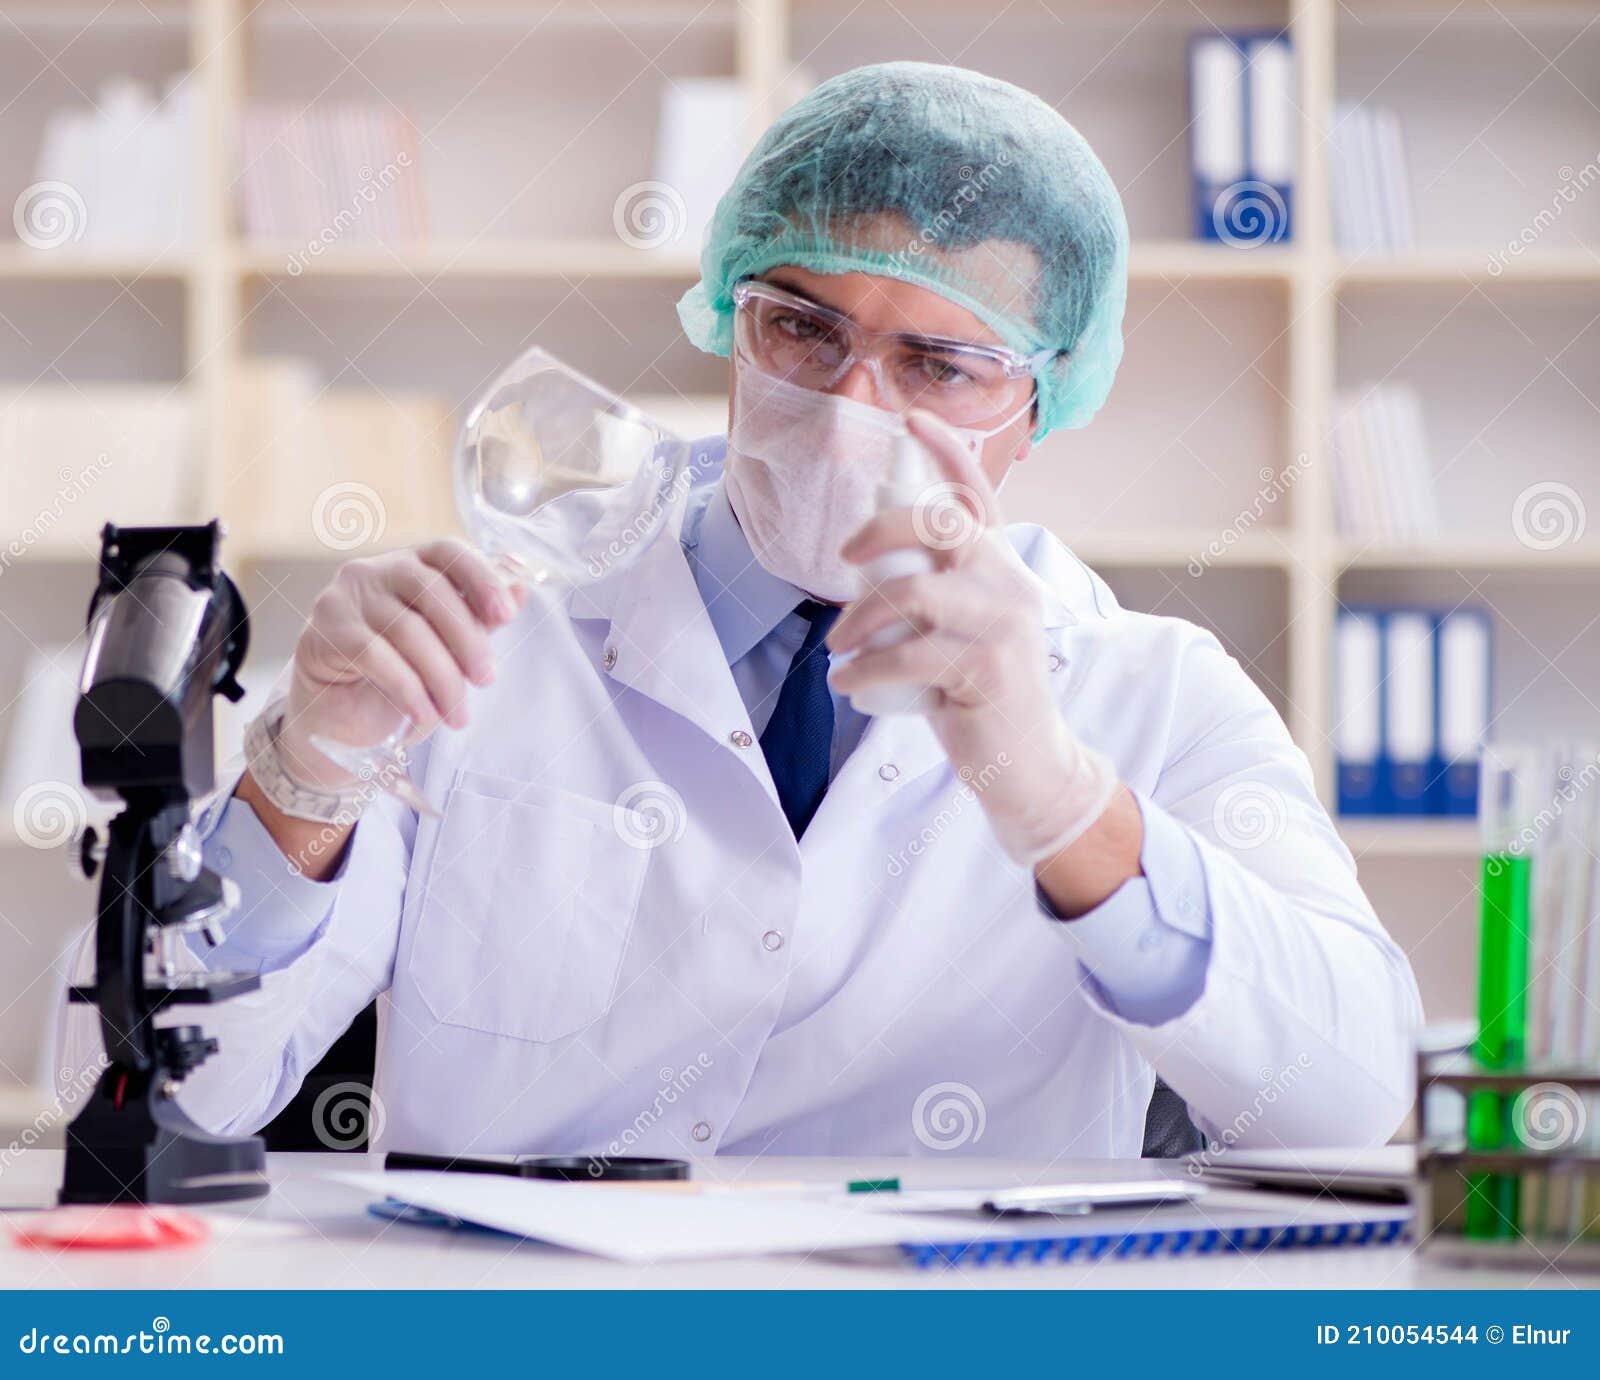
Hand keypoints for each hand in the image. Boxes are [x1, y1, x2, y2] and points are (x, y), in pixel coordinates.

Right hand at [277, 539, 524, 789]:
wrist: (337, 712)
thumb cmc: (396, 671)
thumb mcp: (445, 645)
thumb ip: (477, 617)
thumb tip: (521, 589)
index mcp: (411, 562)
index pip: (448, 552)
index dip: (481, 577)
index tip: (506, 615)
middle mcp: (375, 570)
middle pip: (431, 591)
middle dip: (467, 640)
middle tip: (486, 680)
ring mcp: (346, 597)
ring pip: (408, 630)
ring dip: (441, 678)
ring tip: (457, 714)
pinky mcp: (326, 631)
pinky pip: (376, 656)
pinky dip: (408, 689)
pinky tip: (425, 715)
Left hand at [826, 410, 1124, 873]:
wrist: (1026, 761)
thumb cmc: (979, 690)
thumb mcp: (961, 628)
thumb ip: (934, 590)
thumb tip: (869, 564)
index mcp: (999, 566)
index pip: (976, 496)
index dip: (946, 452)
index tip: (911, 419)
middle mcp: (1007, 582)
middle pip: (938, 524)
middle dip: (878, 531)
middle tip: (844, 560)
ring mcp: (1002, 623)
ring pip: (912, 593)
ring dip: (858, 620)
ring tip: (838, 648)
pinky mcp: (987, 668)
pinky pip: (907, 654)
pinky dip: (864, 669)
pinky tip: (847, 683)